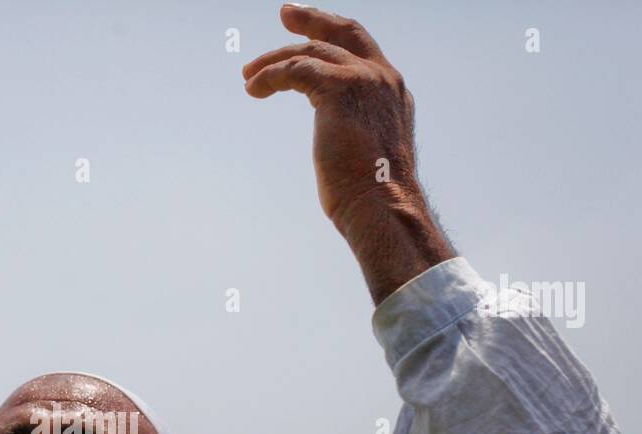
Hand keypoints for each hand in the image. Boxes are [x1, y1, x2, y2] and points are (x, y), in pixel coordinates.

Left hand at [242, 6, 453, 302]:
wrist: (384, 207)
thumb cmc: (373, 199)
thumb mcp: (368, 157)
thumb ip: (356, 136)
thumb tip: (339, 148)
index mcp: (392, 93)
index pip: (363, 50)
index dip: (335, 36)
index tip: (311, 30)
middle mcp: (383, 79)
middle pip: (344, 32)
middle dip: (313, 19)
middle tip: (286, 13)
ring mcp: (364, 80)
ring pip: (312, 51)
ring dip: (276, 60)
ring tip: (249, 76)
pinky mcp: (340, 89)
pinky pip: (296, 68)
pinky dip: (271, 76)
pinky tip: (254, 89)